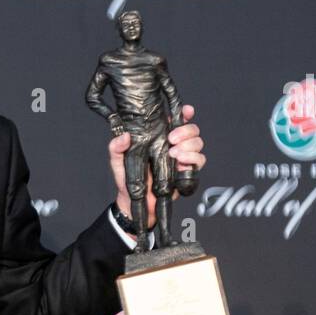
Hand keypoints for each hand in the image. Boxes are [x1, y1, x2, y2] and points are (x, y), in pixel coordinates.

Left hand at [109, 104, 204, 227]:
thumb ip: (116, 147)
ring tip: (173, 154)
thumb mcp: (117, 161)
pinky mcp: (186, 172)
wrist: (134, 203)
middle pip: (192, 130)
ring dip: (189, 146)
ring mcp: (182, 158)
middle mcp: (173, 145)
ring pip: (198, 144)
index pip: (175, 120)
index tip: (186, 111)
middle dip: (186, 131)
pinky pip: (199, 162)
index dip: (184, 113)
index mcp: (159, 137)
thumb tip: (124, 136)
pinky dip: (193, 161)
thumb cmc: (126, 179)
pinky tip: (181, 164)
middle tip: (171, 140)